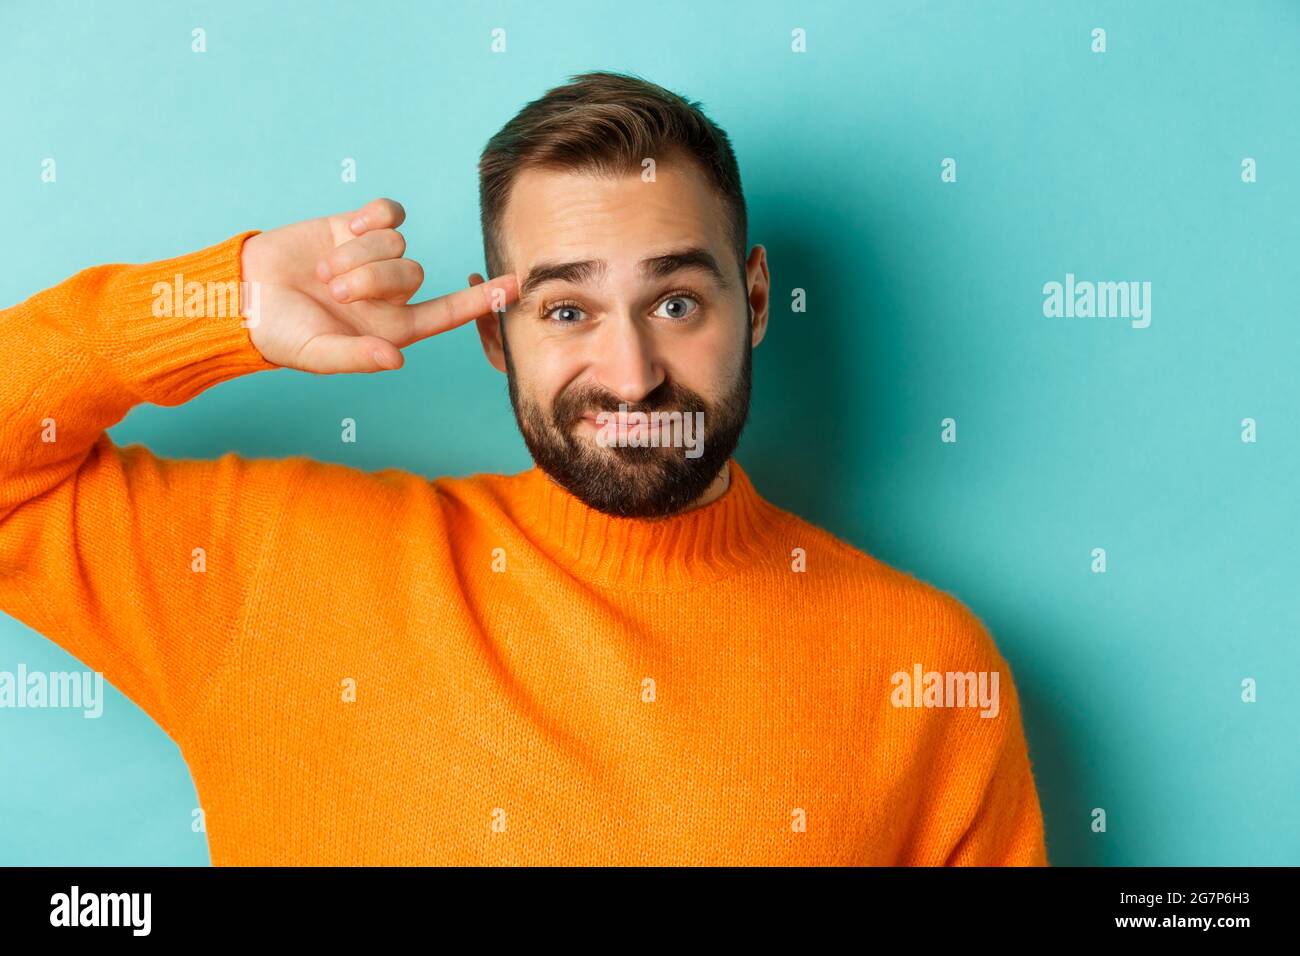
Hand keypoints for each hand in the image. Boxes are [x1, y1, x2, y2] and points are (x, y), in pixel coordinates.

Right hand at [239, 197, 517, 372]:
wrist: (242, 294)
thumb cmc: (280, 335)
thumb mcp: (318, 354)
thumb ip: (357, 357)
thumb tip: (396, 358)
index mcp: (392, 327)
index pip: (450, 313)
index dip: (484, 301)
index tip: (518, 285)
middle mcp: (390, 293)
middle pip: (413, 272)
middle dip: (372, 278)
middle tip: (334, 290)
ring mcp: (375, 257)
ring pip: (398, 244)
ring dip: (359, 255)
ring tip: (324, 271)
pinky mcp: (356, 227)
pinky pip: (389, 215)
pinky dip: (373, 220)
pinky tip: (348, 228)